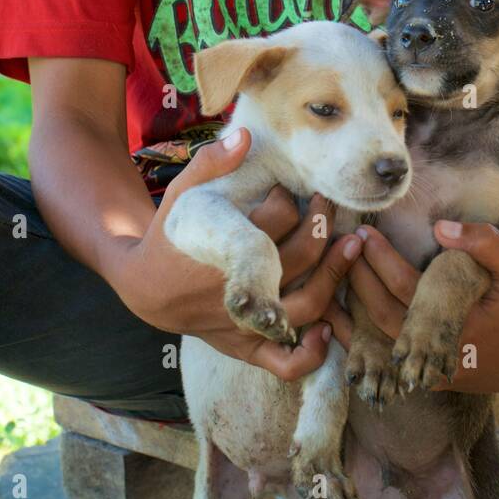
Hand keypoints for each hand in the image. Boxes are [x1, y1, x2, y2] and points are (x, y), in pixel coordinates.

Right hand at [109, 128, 362, 380]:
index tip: (292, 192)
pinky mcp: (244, 346)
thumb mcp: (183, 193)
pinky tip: (329, 328)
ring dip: (334, 277)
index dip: (289, 203)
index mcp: (221, 248)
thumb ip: (211, 163)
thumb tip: (245, 136)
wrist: (145, 288)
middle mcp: (235, 288)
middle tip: (330, 209)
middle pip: (296, 260)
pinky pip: (282, 362)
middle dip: (321, 230)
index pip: (272, 224)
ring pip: (302, 306)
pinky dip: (309, 352)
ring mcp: (243, 322)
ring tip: (353, 246)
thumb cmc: (172, 234)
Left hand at [328, 220, 498, 392]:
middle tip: (342, 245)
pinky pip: (378, 355)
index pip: (407, 288)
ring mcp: (426, 368)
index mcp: (458, 321)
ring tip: (333, 270)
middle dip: (357, 277)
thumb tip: (440, 227)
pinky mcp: (418, 375)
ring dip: (348, 305)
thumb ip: (485, 243)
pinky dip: (354, 333)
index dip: (381, 260)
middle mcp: (436, 350)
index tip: (364, 232)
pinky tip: (332, 310)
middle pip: (381, 314)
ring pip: (373, 338)